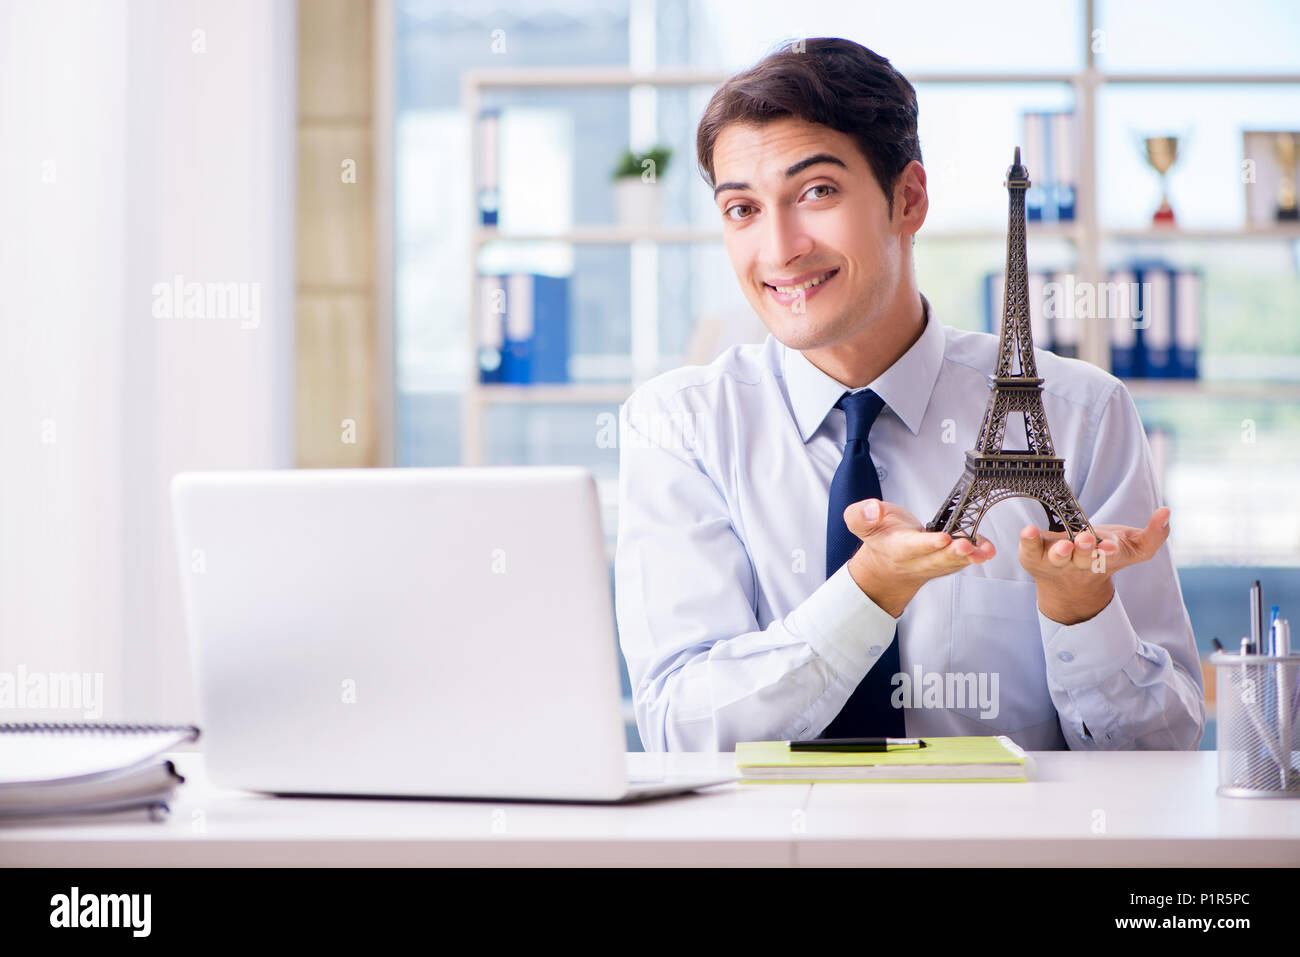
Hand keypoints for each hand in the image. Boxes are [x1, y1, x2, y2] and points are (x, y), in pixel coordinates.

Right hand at [845, 499, 995, 616]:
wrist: (888, 565)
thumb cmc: (881, 536)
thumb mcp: (859, 522)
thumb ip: (860, 515)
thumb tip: (873, 509)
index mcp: (895, 548)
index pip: (910, 547)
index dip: (926, 544)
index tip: (942, 538)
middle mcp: (916, 560)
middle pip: (936, 559)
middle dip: (952, 553)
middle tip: (967, 546)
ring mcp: (933, 564)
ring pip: (952, 563)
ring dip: (968, 557)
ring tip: (983, 551)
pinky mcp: (947, 562)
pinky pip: (962, 560)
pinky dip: (977, 555)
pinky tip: (987, 549)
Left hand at [1018, 506, 1170, 624]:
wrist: (1069, 587)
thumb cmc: (1104, 557)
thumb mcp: (1134, 548)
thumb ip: (1154, 534)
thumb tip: (1166, 512)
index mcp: (1104, 561)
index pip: (1109, 557)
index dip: (1110, 551)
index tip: (1112, 547)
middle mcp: (1079, 564)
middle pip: (1082, 558)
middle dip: (1085, 550)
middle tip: (1086, 540)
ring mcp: (1055, 561)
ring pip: (1057, 558)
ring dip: (1060, 552)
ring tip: (1063, 545)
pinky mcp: (1034, 556)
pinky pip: (1028, 550)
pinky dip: (1027, 541)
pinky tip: (1027, 531)